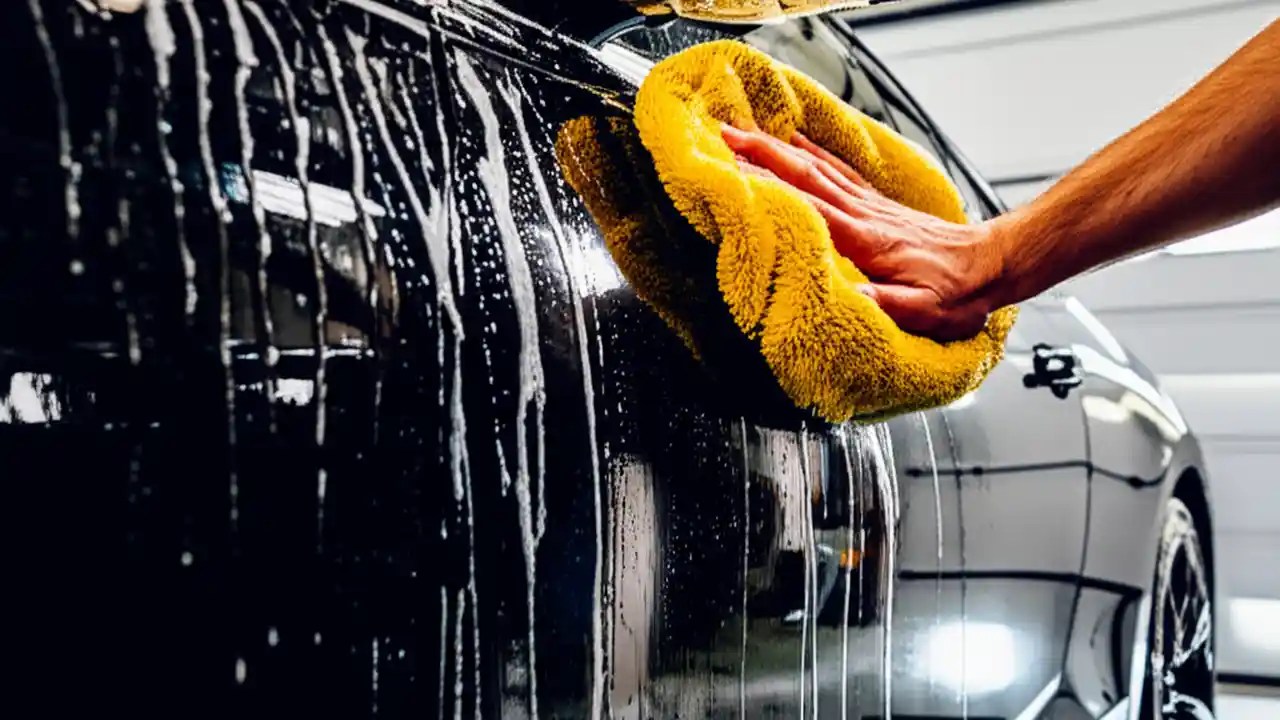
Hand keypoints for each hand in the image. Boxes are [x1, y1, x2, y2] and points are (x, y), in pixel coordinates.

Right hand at [721, 124, 1009, 341]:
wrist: (992, 265)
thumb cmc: (958, 293)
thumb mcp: (926, 312)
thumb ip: (887, 305)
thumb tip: (851, 301)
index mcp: (867, 240)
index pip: (809, 206)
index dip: (770, 187)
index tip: (734, 171)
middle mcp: (864, 215)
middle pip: (804, 176)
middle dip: (760, 154)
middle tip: (722, 136)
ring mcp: (870, 206)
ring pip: (815, 169)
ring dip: (776, 149)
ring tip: (742, 132)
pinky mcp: (877, 206)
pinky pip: (837, 172)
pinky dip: (811, 153)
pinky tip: (794, 142)